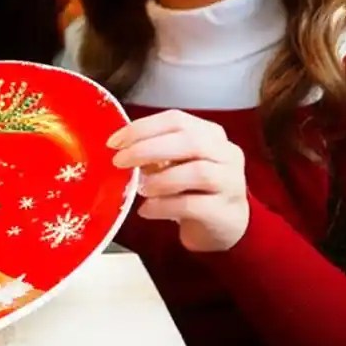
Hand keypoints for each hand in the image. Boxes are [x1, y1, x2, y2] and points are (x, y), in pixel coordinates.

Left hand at [109, 110, 248, 251]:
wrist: (221, 225)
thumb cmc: (191, 187)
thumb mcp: (173, 163)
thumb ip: (152, 152)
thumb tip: (118, 149)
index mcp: (210, 134)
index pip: (176, 120)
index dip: (142, 128)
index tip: (114, 142)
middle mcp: (226, 154)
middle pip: (189, 141)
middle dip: (147, 149)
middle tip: (119, 161)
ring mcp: (231, 183)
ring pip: (198, 172)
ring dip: (160, 179)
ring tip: (140, 189)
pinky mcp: (225, 211)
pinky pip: (193, 205)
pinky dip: (163, 206)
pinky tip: (147, 210)